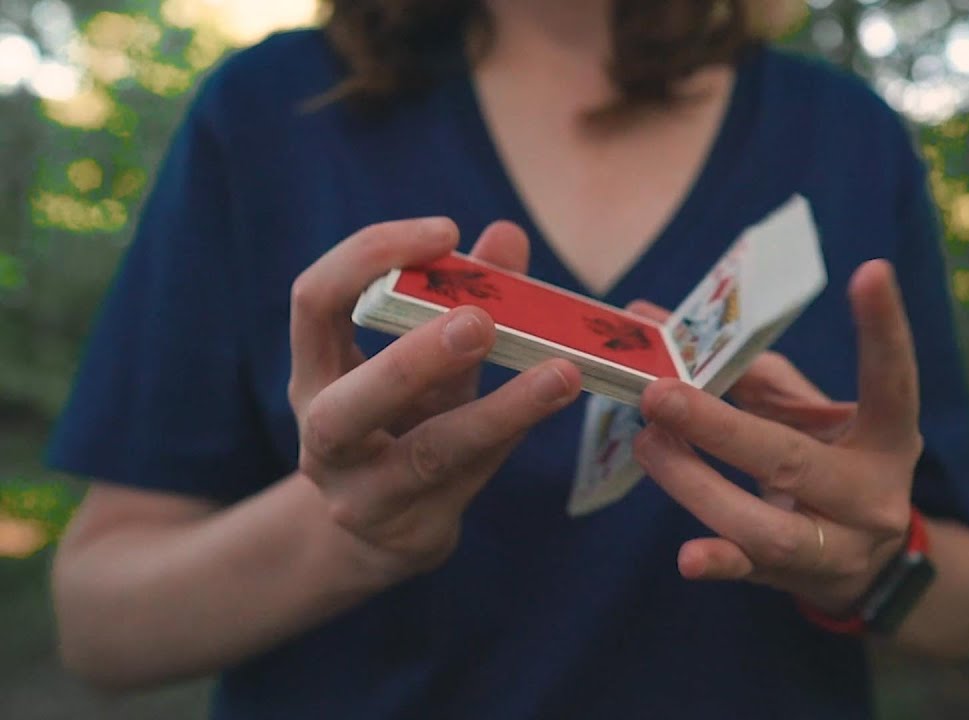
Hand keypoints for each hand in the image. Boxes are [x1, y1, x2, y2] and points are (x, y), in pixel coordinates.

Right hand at [288, 218, 581, 581]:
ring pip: (426, 456)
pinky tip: (553, 401)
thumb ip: (466, 297)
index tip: (445, 231)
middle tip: (479, 321)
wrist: (388, 528)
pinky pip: (471, 479)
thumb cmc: (409, 420)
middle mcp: (323, 437)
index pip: (314, 301)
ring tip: (559, 374)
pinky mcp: (414, 530)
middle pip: (346, 406)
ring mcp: (364, 495)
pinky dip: (514, 436)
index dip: (370, 258)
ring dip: (499, 412)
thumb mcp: (432, 358)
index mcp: (316, 372)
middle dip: (413, 361)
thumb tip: (508, 235)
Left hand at [631, 260, 921, 614]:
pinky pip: (755, 573)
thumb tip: (660, 323)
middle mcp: (872, 495)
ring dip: (696, 484)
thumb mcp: (807, 415)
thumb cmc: (826, 461)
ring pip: (768, 525)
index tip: (870, 271)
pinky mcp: (802, 581)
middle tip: (660, 394)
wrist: (863, 562)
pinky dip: (720, 563)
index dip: (883, 329)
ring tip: (649, 445)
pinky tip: (688, 557)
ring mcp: (839, 547)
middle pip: (794, 459)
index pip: (891, 381)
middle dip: (720, 428)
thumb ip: (748, 372)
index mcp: (888, 439)